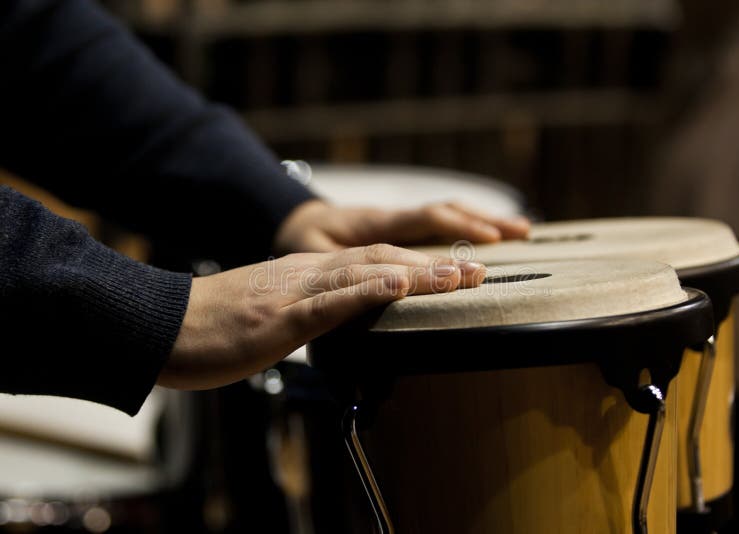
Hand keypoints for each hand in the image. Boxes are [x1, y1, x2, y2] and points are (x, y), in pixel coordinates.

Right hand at [162, 244, 485, 389]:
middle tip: (482, 270)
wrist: (162, 326)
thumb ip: (311, 314)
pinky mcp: (278, 317)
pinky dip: (368, 291)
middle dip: (435, 266)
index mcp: (309, 274)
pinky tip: (398, 285)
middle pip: (382, 260)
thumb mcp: (274, 316)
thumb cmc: (215, 327)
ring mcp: (294, 291)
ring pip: (365, 274)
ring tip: (460, 275)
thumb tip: (342, 323)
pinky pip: (329, 301)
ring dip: (418, 274)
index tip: (460, 272)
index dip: (421, 266)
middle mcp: (308, 273)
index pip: (375, 262)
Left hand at [274, 199, 530, 252]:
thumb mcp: (310, 256)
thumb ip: (337, 271)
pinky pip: (441, 220)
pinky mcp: (404, 226)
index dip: (456, 229)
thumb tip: (370, 287)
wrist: (297, 221)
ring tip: (522, 229)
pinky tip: (492, 232)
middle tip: (523, 231)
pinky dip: (470, 223)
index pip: (422, 221)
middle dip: (484, 220)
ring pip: (448, 213)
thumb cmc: (303, 242)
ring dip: (484, 219)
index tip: (487, 243)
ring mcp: (400, 219)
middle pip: (444, 212)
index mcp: (372, 223)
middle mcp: (392, 217)